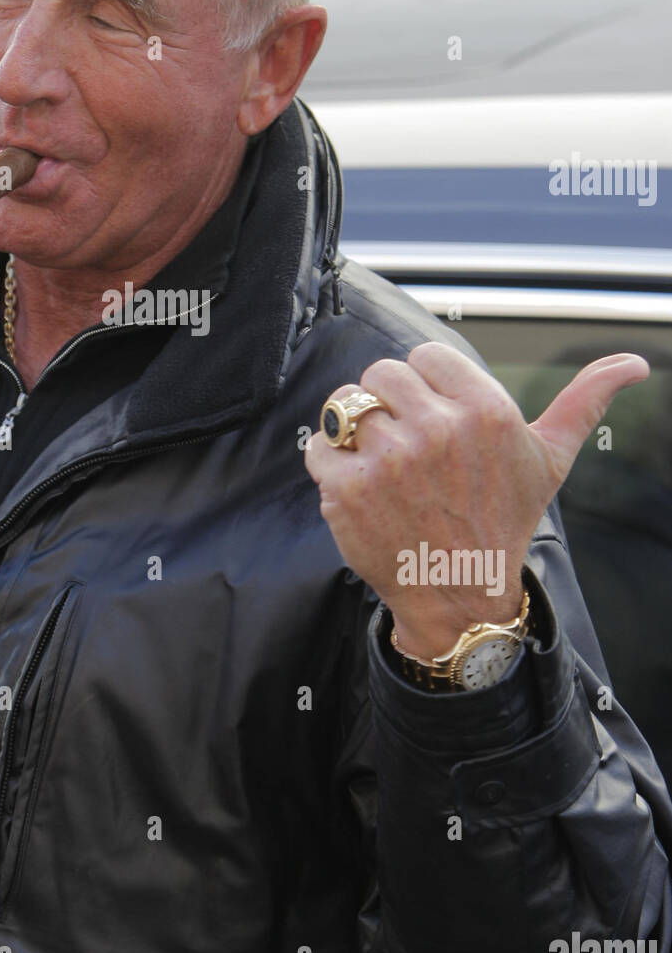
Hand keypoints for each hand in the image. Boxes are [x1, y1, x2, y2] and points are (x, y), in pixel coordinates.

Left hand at [304, 343, 648, 659]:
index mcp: (485, 411)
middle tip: (408, 447)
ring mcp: (388, 459)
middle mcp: (436, 429)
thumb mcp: (548, 459)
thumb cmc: (502, 521)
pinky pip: (318, 445)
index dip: (427, 387)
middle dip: (389, 406)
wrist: (461, 598)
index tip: (437, 420)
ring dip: (356, 432)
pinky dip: (330, 464)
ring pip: (345, 404)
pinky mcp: (347, 488)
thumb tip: (634, 362)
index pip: (426, 355)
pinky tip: (362, 489)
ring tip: (384, 467)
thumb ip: (583, 402)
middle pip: (381, 373)